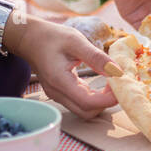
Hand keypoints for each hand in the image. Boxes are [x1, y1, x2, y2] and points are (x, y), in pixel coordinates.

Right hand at [4, 16, 121, 119]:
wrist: (30, 38)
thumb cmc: (52, 37)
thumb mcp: (76, 41)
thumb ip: (96, 57)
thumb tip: (118, 71)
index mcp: (60, 81)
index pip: (88, 103)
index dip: (108, 99)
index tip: (121, 85)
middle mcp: (57, 93)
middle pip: (87, 112)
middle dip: (106, 103)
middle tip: (117, 85)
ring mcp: (58, 95)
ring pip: (84, 111)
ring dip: (101, 102)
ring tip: (111, 83)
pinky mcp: (61, 94)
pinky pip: (80, 103)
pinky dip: (95, 98)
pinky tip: (103, 85)